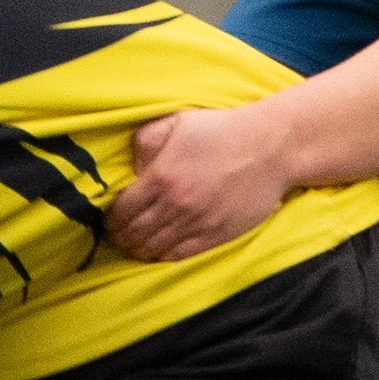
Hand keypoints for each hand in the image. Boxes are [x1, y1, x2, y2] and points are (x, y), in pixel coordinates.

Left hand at [107, 98, 291, 263]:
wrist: (270, 148)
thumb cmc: (222, 131)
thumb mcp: (176, 122)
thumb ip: (145, 142)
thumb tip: (130, 168)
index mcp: (161, 177)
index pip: (122, 210)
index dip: (110, 219)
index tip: (108, 220)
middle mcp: (175, 205)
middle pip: (134, 234)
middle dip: (120, 238)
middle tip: (116, 237)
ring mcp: (196, 224)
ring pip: (153, 249)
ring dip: (137, 250)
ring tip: (132, 247)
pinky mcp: (215, 236)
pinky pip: (179, 255)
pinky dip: (162, 257)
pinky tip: (157, 252)